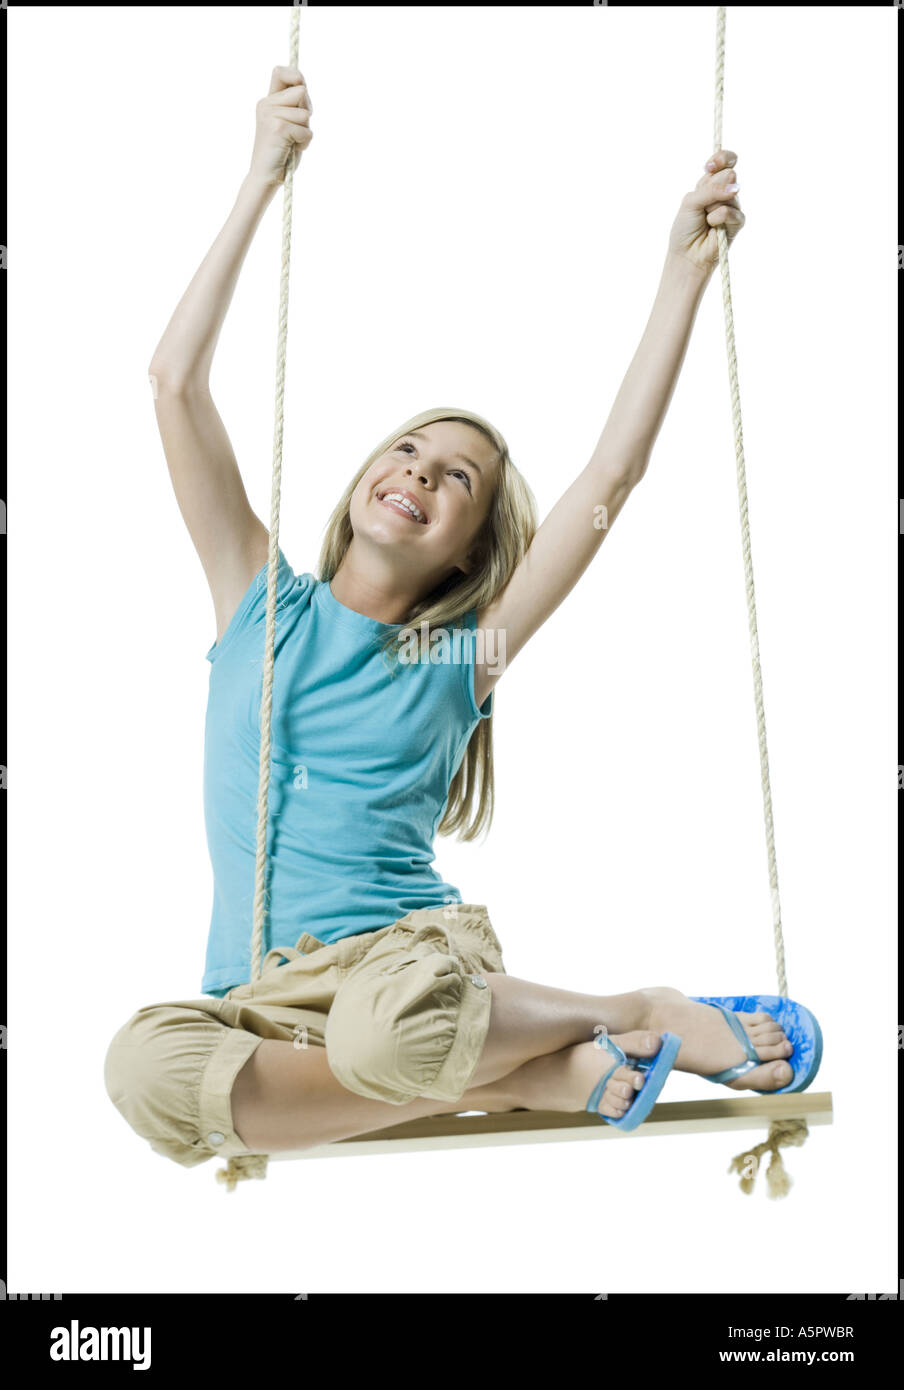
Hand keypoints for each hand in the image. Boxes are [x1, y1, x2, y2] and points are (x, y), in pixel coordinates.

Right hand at [249, 66, 312, 187]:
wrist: (265, 178)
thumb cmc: (281, 153)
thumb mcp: (288, 124)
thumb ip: (294, 106)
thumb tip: (303, 88)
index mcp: (268, 101)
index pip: (280, 71)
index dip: (295, 74)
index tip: (301, 88)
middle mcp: (266, 104)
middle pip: (302, 91)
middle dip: (307, 111)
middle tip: (296, 129)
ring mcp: (270, 114)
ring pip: (305, 112)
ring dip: (305, 130)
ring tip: (292, 142)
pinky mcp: (278, 127)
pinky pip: (306, 130)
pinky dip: (304, 142)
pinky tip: (292, 149)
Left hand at [667, 149, 744, 275]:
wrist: (687, 254)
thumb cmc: (685, 229)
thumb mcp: (690, 202)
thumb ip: (709, 189)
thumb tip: (735, 187)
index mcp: (711, 184)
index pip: (725, 161)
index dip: (721, 158)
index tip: (709, 166)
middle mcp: (724, 193)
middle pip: (728, 174)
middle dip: (712, 187)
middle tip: (703, 205)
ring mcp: (732, 206)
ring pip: (730, 193)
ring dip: (711, 206)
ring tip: (705, 219)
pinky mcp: (738, 222)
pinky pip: (731, 211)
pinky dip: (718, 218)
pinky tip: (712, 227)